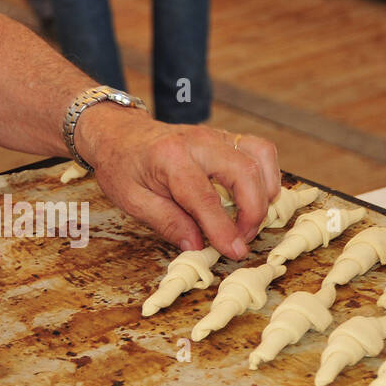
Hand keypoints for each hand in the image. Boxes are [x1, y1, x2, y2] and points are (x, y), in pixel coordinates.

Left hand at [77, 106, 279, 259]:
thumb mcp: (133, 201)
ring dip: (265, 191)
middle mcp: (198, 141)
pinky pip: (259, 150)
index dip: (223, 229)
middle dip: (253, 211)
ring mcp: (215, 135)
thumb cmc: (122, 166)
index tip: (235, 252)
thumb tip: (197, 246)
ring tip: (251, 219)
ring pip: (260, 156)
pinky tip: (255, 197)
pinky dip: (266, 174)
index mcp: (170, 158)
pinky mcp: (225, 137)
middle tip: (243, 238)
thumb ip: (167, 223)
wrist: (119, 134)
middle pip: (244, 172)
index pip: (205, 198)